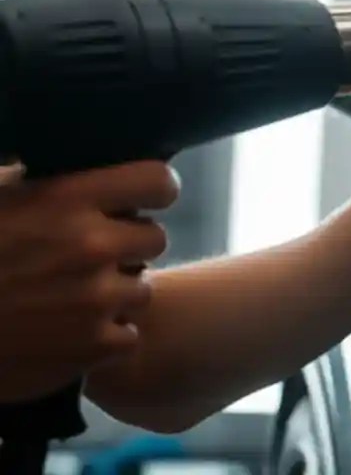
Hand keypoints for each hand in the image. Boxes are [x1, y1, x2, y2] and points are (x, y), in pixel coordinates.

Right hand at [0, 161, 177, 402]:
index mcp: (67, 198)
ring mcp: (96, 298)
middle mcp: (91, 245)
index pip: (157, 181)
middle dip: (127, 244)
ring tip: (70, 295)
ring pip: (142, 288)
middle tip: (89, 255)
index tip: (141, 199)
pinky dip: (103, 336)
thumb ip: (45, 178)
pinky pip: (127, 335)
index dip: (153, 190)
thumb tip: (79, 152)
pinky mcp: (93, 345)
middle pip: (154, 238)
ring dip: (115, 292)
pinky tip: (68, 330)